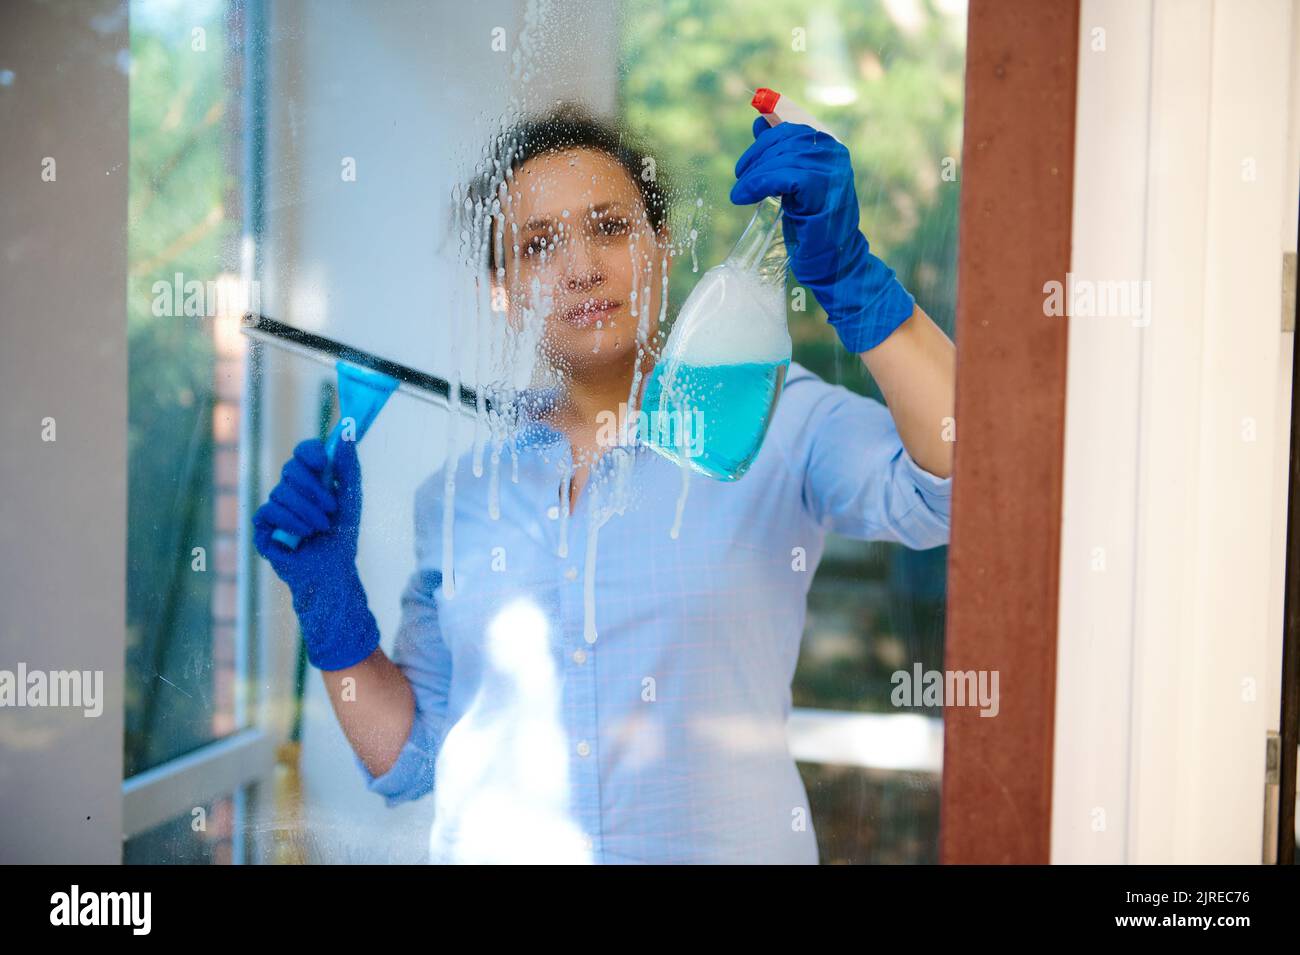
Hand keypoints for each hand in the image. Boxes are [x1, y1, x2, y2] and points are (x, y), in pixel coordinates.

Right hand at [253, 438, 379, 669]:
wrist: (332, 571)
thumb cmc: (342, 536)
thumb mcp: (350, 497)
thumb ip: (348, 465)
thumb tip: (347, 431)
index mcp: (311, 480)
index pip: (303, 452)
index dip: (310, 453)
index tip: (322, 463)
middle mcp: (290, 490)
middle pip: (290, 469)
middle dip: (314, 491)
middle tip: (330, 510)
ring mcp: (275, 508)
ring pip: (280, 492)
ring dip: (307, 513)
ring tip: (319, 530)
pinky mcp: (263, 527)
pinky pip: (268, 511)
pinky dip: (290, 523)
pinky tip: (301, 536)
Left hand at [730, 117, 914, 352]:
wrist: (831, 261)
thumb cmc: (810, 226)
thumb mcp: (791, 184)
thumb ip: (779, 154)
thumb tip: (760, 122)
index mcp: (829, 148)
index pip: (793, 125)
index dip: (768, 129)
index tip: (749, 148)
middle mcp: (834, 153)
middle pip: (784, 139)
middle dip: (755, 158)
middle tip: (740, 179)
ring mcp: (832, 170)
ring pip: (781, 157)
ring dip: (753, 175)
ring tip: (740, 194)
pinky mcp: (822, 188)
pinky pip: (782, 176)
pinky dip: (757, 184)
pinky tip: (743, 197)